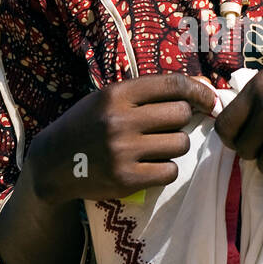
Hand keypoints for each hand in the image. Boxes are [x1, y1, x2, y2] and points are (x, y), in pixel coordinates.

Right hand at [26, 72, 217, 206]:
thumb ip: (147, 94)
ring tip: (154, 148)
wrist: (53, 164)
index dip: (198, 90)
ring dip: (174, 146)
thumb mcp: (107, 99)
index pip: (172, 84)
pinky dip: (166, 169)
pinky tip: (150, 167)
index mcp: (116, 94)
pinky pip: (170, 171)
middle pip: (180, 115)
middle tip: (164, 128)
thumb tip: (201, 89)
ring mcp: (123, 152)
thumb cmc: (87, 126)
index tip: (209, 99)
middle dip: (179, 121)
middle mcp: (120, 120)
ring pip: (180, 144)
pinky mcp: (126, 179)